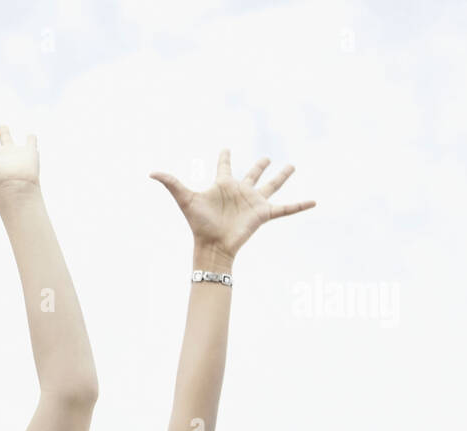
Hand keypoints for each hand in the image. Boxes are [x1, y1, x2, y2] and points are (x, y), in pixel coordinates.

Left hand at [150, 150, 314, 257]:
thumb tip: (151, 172)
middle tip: (266, 157)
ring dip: (282, 177)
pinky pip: (286, 209)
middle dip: (259, 166)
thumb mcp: (185, 199)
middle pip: (252, 174)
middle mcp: (240, 192)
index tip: (226, 147)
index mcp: (223, 185)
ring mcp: (253, 202)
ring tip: (292, 166)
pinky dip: (300, 205)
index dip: (224, 156)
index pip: (224, 166)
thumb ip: (171, 183)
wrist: (212, 246)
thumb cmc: (198, 223)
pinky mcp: (263, 214)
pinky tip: (315, 201)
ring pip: (271, 186)